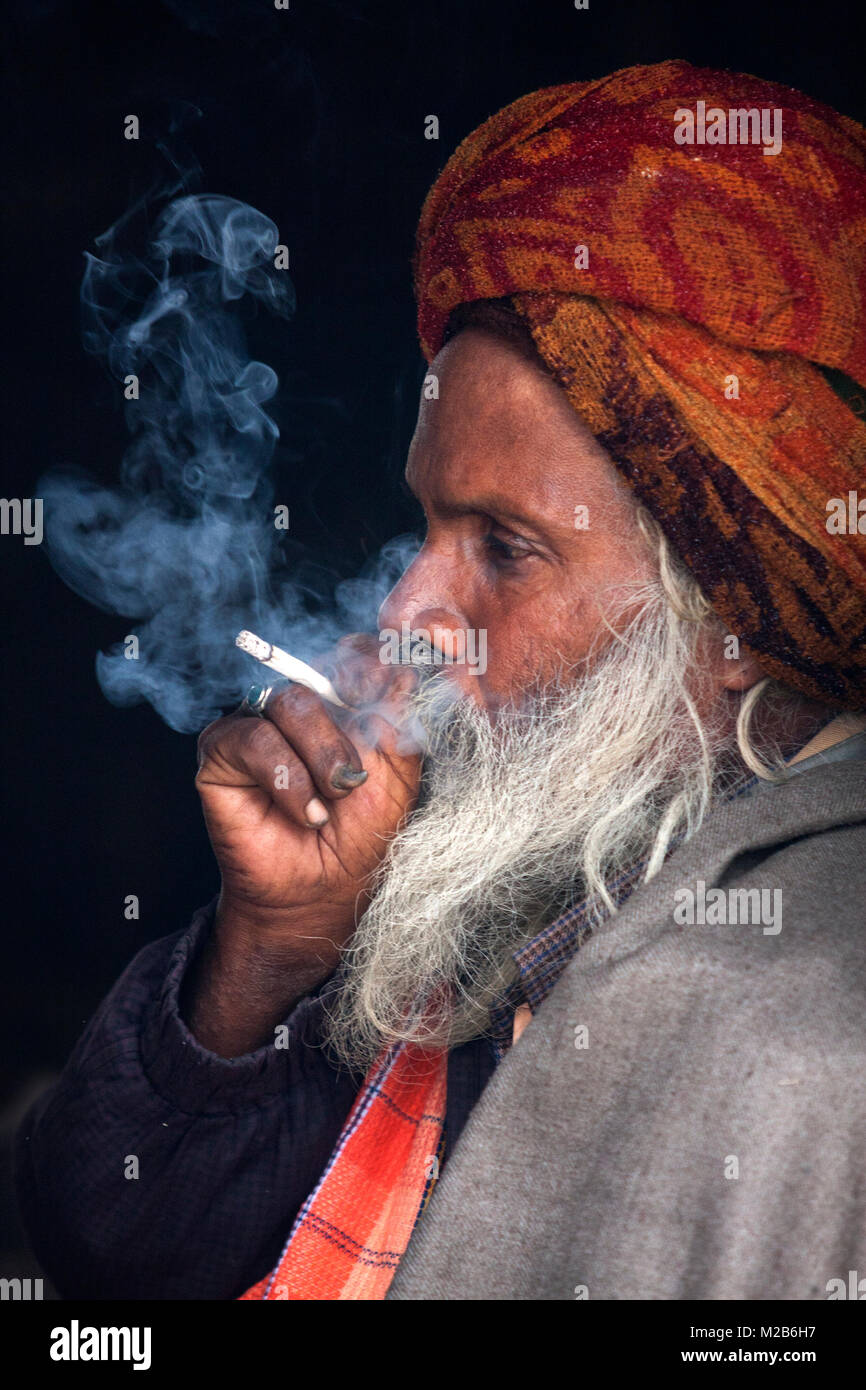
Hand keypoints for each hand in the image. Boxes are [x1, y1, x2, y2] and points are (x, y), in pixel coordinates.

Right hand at [195, 634, 420, 971]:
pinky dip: (286, 777)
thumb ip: (405, 721)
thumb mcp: (398, 778)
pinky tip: (302, 812)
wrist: (318, 896)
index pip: (356, 653)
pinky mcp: (221, 751)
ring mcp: (260, 723)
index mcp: (346, 703)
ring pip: (291, 702)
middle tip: (356, 778)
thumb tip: (410, 667)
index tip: (389, 695)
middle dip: (350, 728)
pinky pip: (254, 738)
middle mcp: (302, 707)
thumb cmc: (358, 839)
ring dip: (321, 757)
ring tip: (330, 801)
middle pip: (324, 672)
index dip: (373, 665)